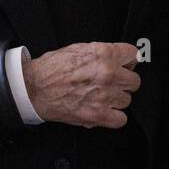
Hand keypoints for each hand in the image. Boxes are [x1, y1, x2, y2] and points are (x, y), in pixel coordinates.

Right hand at [23, 41, 141, 128]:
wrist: (34, 88)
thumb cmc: (51, 69)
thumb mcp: (78, 49)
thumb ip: (101, 53)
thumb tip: (116, 57)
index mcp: (103, 54)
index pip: (133, 55)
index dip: (128, 61)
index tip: (125, 66)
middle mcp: (107, 74)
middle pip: (134, 81)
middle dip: (123, 82)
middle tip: (111, 83)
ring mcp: (104, 95)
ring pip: (127, 100)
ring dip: (116, 100)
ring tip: (102, 97)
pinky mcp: (98, 114)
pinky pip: (121, 119)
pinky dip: (114, 117)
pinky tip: (104, 111)